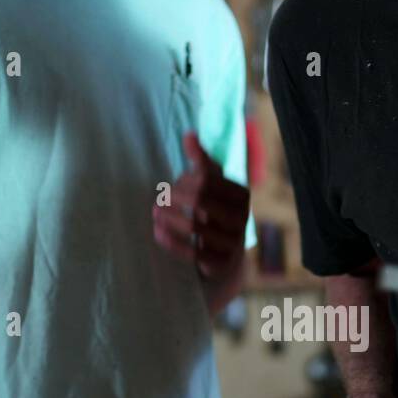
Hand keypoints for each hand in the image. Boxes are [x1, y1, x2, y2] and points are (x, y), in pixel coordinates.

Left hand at [152, 132, 249, 279]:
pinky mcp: (222, 263)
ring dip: (168, 218)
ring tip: (155, 214)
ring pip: (194, 226)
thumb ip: (201, 161)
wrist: (226, 256)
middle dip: (173, 198)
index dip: (182, 181)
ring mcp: (234, 242)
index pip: (205, 180)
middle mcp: (242, 218)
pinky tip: (157, 232)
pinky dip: (171, 240)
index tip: (170, 188)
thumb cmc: (214, 213)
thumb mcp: (211, 186)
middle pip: (199, 200)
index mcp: (242, 194)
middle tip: (158, 201)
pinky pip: (192, 251)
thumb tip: (189, 135)